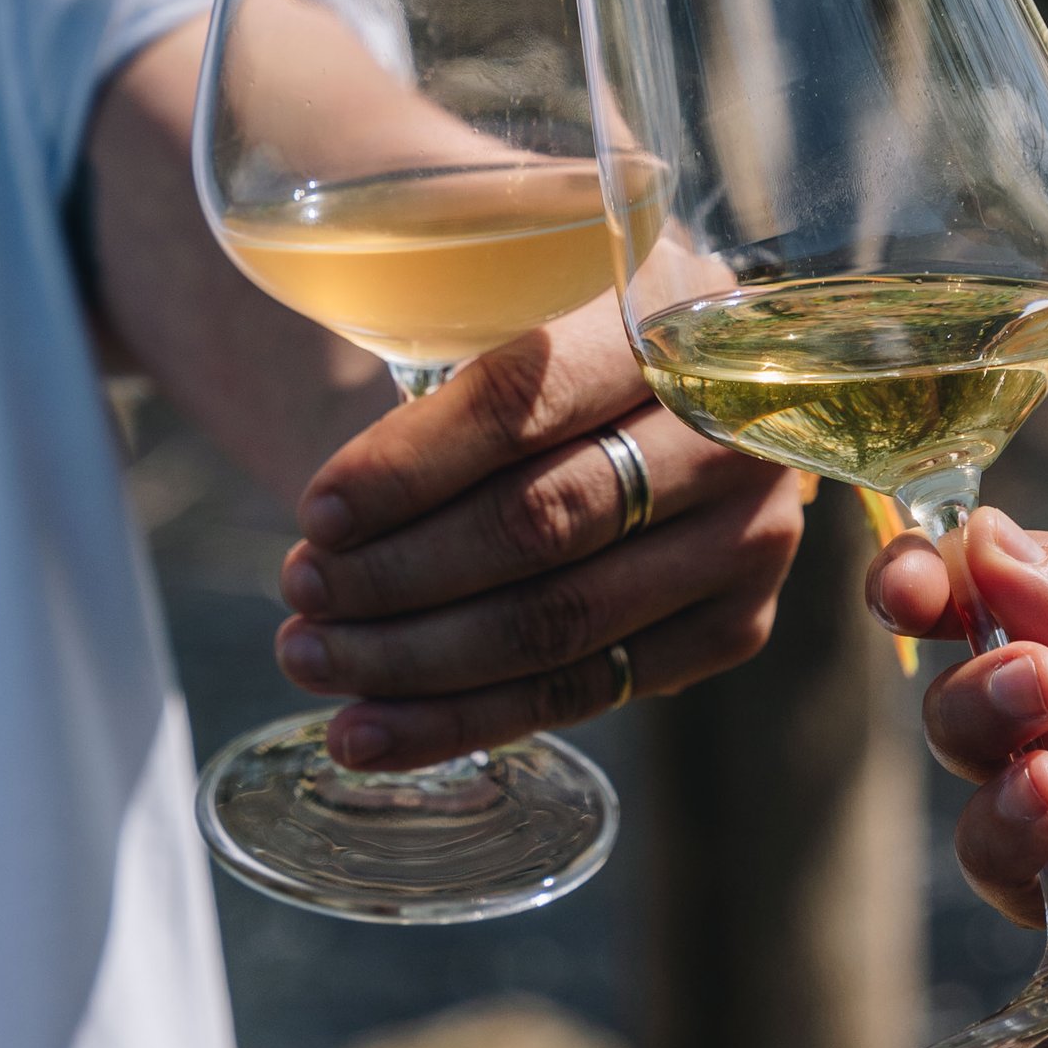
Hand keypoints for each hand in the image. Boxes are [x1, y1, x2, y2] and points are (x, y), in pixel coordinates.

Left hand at [279, 289, 807, 764]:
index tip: (317, 514)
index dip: (411, 467)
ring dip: (416, 657)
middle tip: (300, 590)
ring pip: (560, 622)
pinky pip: (586, 690)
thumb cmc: (580, 363)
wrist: (706, 407)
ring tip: (314, 661)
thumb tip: (332, 525)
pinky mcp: (738, 625)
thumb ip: (453, 396)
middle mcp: (730, 435)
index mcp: (671, 324)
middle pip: (543, 522)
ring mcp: (747, 539)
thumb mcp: (531, 318)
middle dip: (399, 572)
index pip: (525, 404)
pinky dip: (466, 718)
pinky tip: (375, 730)